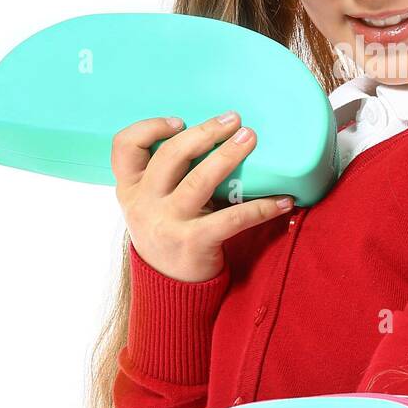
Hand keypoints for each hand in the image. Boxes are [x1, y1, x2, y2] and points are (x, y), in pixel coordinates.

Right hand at [111, 110, 293, 282]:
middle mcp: (144, 203)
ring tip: (250, 138)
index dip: (149, 128)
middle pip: (170, 156)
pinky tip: (283, 200)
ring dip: (228, 156)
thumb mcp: (152, 204)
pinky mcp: (195, 242)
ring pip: (199, 181)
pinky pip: (233, 219)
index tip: (180, 121)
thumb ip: (165, 175)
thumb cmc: (168, 231)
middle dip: (205, 132)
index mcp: (131, 188)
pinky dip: (261, 207)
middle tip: (234, 120)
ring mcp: (168, 223)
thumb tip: (212, 134)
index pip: (124, 147)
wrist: (169, 288)